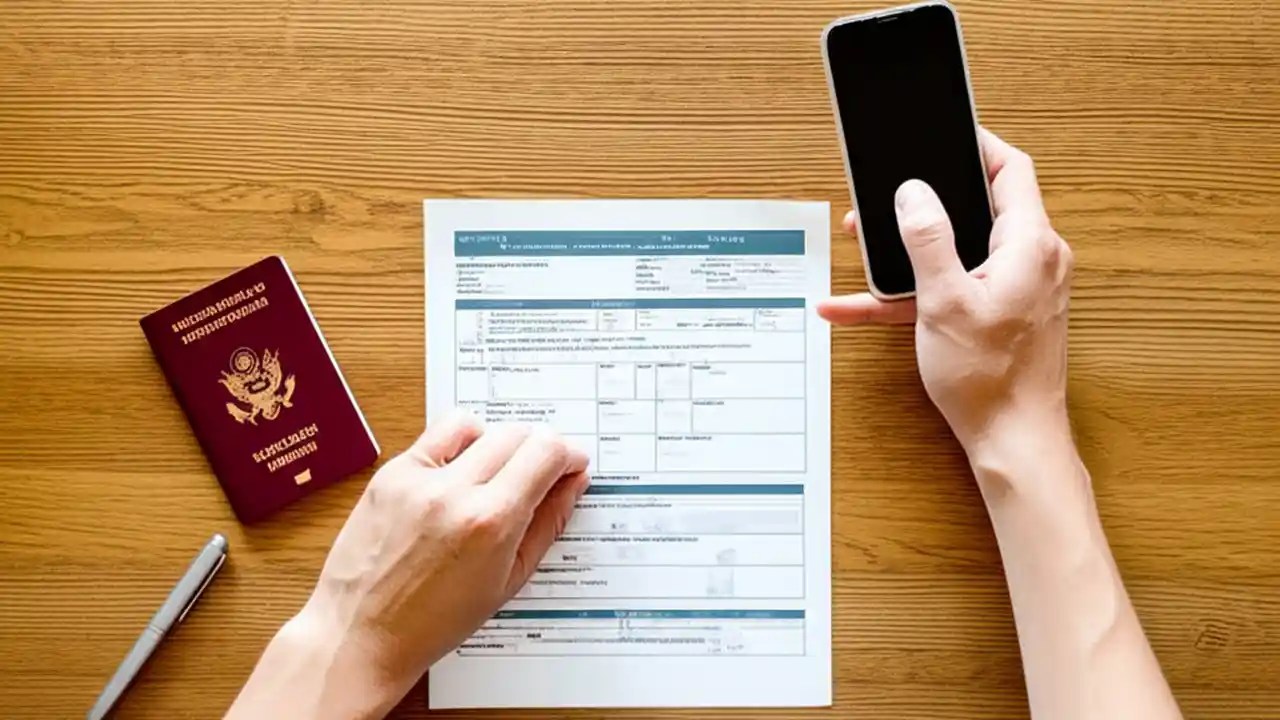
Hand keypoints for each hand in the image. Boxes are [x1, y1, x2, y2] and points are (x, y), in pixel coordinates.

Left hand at [230, 413, 589, 718]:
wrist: (362, 633)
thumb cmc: (433, 623)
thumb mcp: (508, 581)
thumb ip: (546, 525)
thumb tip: (572, 484)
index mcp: (491, 523)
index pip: (546, 453)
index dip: (568, 456)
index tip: (571, 465)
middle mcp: (454, 492)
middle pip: (518, 434)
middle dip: (540, 449)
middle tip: (540, 472)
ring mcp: (417, 479)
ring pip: (478, 426)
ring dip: (499, 441)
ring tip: (497, 473)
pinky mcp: (390, 475)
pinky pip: (437, 436)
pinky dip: (459, 443)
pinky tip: (461, 470)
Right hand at [818, 129, 1072, 454]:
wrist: (1012, 441)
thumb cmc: (990, 379)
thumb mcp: (944, 301)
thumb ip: (927, 240)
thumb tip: (914, 193)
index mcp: (1030, 245)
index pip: (1010, 170)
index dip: (976, 144)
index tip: (942, 133)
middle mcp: (1033, 260)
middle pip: (978, 208)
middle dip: (926, 203)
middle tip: (888, 197)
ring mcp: (1018, 288)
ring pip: (958, 250)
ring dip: (910, 253)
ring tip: (866, 250)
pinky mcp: (1001, 313)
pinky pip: (952, 288)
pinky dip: (912, 294)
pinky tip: (859, 308)